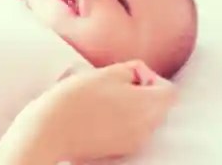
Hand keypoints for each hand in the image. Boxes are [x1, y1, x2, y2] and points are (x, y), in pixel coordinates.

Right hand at [0, 61, 176, 164]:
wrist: (51, 130)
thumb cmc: (77, 99)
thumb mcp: (106, 72)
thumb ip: (130, 69)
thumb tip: (137, 74)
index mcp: (149, 106)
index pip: (170, 90)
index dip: (152, 77)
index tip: (131, 73)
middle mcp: (148, 128)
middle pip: (158, 106)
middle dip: (141, 92)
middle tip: (114, 83)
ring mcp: (133, 142)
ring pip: (143, 119)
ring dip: (129, 106)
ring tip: (102, 97)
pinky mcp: (118, 150)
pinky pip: (128, 132)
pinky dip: (119, 121)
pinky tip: (96, 113)